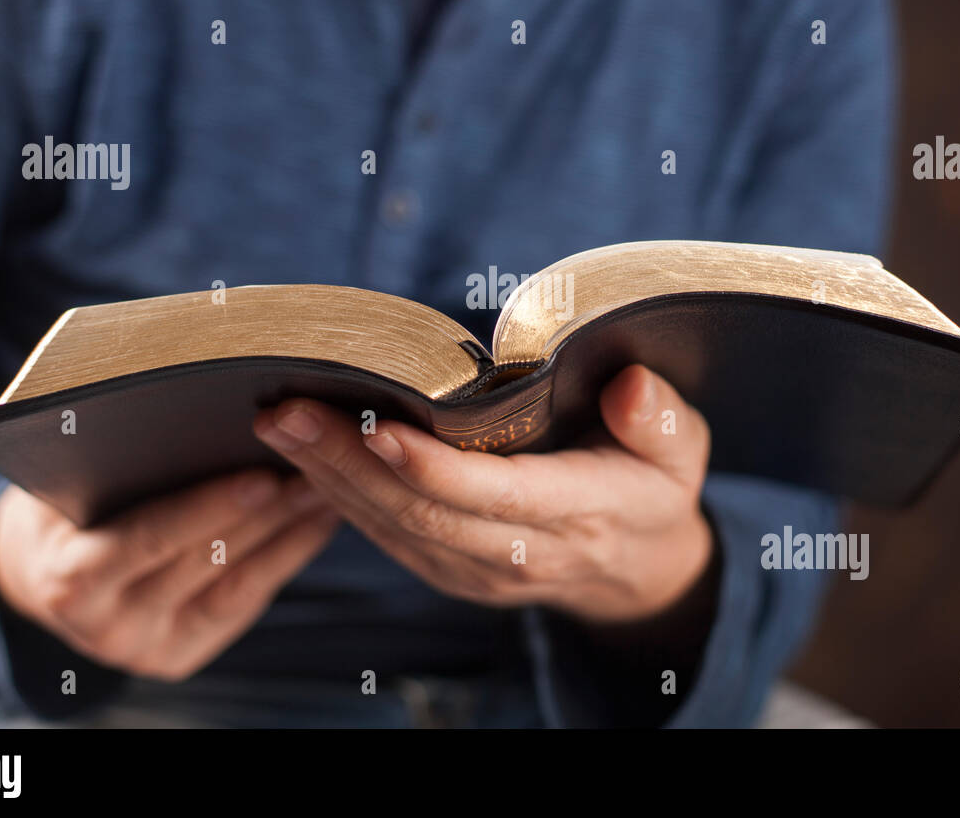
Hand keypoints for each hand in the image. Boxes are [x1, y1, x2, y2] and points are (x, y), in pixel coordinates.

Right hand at [0, 470, 339, 679]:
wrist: (42, 573)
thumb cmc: (61, 507)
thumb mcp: (65, 484)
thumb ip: (110, 463)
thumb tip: (190, 406)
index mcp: (69, 579)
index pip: (146, 541)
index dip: (207, 509)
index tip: (264, 476)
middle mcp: (107, 627)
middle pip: (204, 561)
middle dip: (269, 512)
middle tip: (319, 467)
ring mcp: (148, 647)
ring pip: (237, 583)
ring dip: (290, 531)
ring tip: (330, 485)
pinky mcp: (181, 654)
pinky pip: (246, 602)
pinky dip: (287, 556)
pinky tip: (320, 519)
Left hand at [253, 364, 713, 623]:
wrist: (638, 571)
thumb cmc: (654, 488)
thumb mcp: (682, 450)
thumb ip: (660, 419)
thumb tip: (629, 388)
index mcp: (580, 513)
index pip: (496, 496)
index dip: (435, 467)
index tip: (378, 425)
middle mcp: (521, 552)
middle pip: (421, 514)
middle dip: (348, 463)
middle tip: (287, 411)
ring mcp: (478, 571)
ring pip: (393, 529)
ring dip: (329, 478)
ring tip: (277, 423)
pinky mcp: (450, 571)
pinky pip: (389, 537)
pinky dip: (340, 497)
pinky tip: (303, 456)